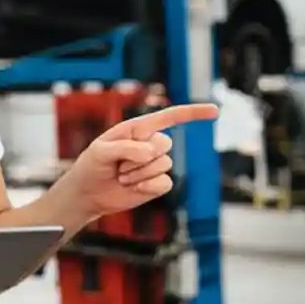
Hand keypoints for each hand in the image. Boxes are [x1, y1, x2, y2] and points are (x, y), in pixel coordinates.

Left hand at [67, 91, 218, 218]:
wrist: (89, 193)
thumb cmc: (92, 166)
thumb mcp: (101, 151)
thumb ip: (126, 147)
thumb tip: (151, 153)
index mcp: (138, 128)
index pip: (169, 117)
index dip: (193, 113)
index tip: (215, 110)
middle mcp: (150, 144)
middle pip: (164, 144)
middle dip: (139, 157)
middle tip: (118, 165)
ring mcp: (155, 164)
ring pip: (163, 165)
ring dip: (138, 173)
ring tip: (122, 176)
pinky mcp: (157, 183)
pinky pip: (165, 183)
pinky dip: (147, 186)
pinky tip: (132, 188)